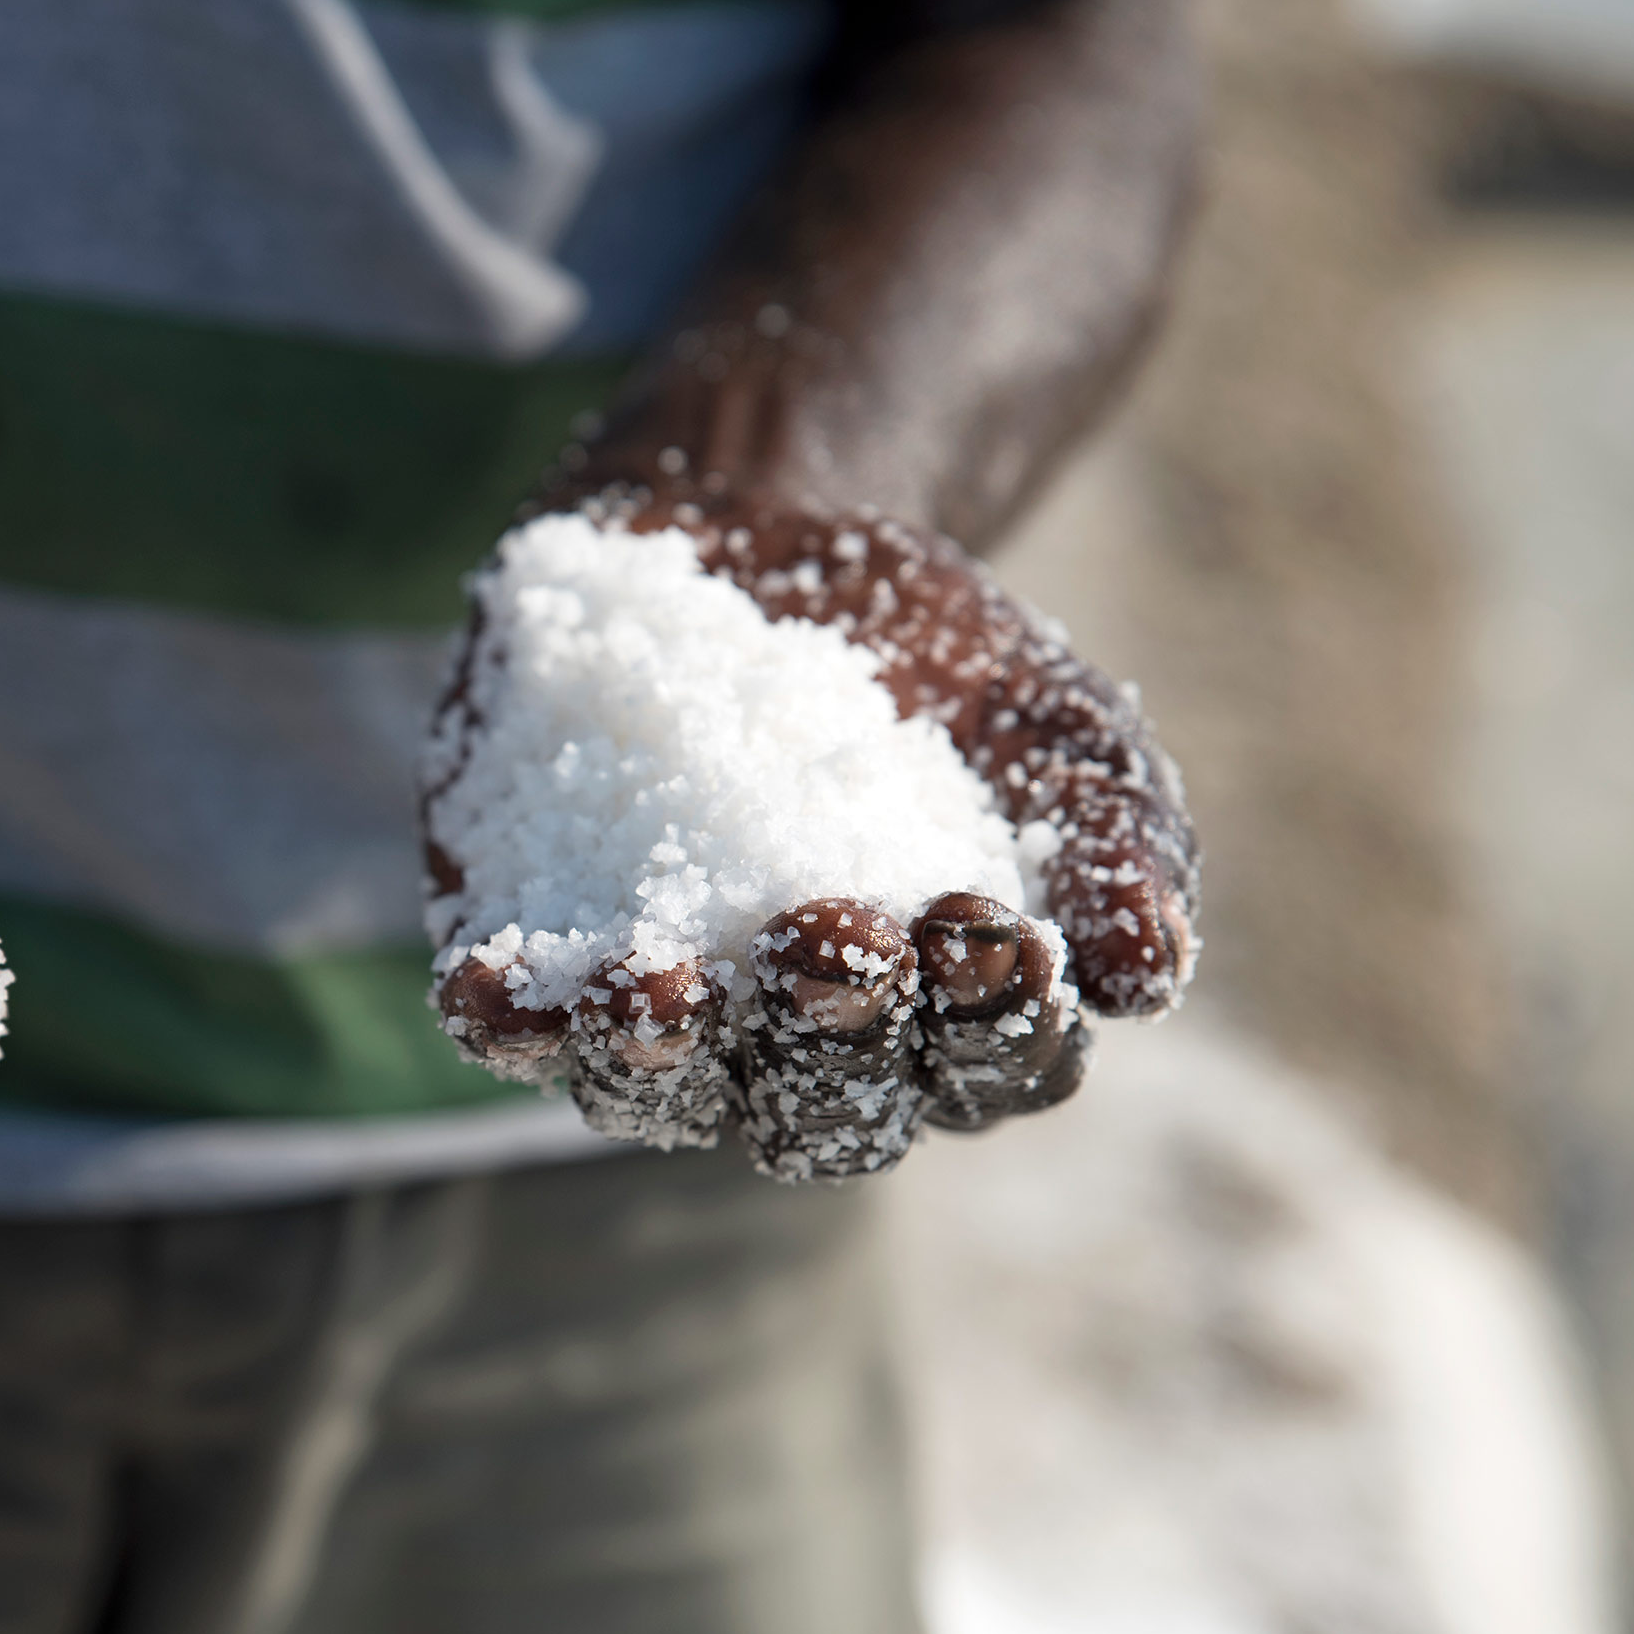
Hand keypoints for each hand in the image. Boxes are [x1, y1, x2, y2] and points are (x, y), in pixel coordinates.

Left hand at [426, 501, 1196, 1178]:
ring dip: (653, 1052)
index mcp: (947, 1033)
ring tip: (657, 992)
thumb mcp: (1059, 732)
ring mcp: (661, 1018)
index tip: (986, 924)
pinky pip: (513, 1024)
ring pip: (653, 1086)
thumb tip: (1148, 970)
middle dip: (824, 1029)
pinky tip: (484, 990)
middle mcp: (801, 1057)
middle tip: (832, 935)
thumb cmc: (945, 667)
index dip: (987, 1021)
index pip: (983, 1070)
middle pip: (816, 1103)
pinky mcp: (534, 955)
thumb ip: (1117, 849)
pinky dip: (503, 1016)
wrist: (766, 531)